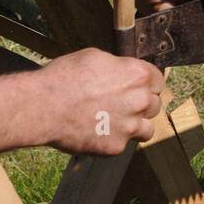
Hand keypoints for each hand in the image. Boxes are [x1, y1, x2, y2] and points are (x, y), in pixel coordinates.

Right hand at [0, 49, 164, 155]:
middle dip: (141, 103)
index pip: (158, 80)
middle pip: (154, 104)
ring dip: (135, 125)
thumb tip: (123, 72)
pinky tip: (97, 131)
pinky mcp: (116, 146)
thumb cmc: (66, 76)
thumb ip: (118, 67)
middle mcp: (140, 100)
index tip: (136, 86)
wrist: (45, 106)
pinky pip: (124, 143)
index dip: (146, 83)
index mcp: (138, 75)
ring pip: (147, 129)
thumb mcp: (95, 57)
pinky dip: (114, 139)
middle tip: (122, 103)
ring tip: (115, 121)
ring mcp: (130, 126)